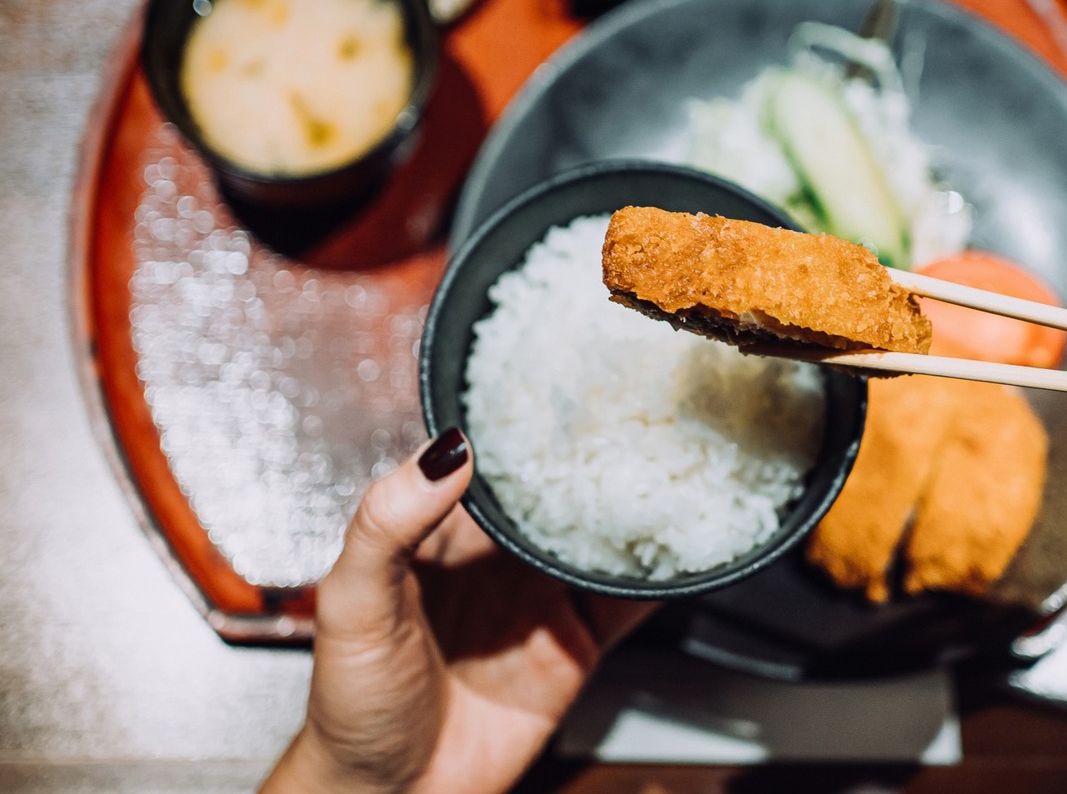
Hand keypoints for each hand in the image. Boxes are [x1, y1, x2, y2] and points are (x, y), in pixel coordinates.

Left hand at [263, 429, 654, 793]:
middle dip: (591, 458)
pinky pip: (623, 603)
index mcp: (436, 536)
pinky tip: (684, 545)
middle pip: (554, 494)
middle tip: (635, 414)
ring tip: (672, 464)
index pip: (487, 465)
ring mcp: (537, 601)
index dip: (521, 428)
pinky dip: (657, 577)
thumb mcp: (353, 606)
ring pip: (596, 539)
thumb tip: (441, 454)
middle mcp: (492, 560)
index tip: (558, 391)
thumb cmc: (351, 707)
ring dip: (633, 508)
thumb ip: (386, 525)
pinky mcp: (573, 646)